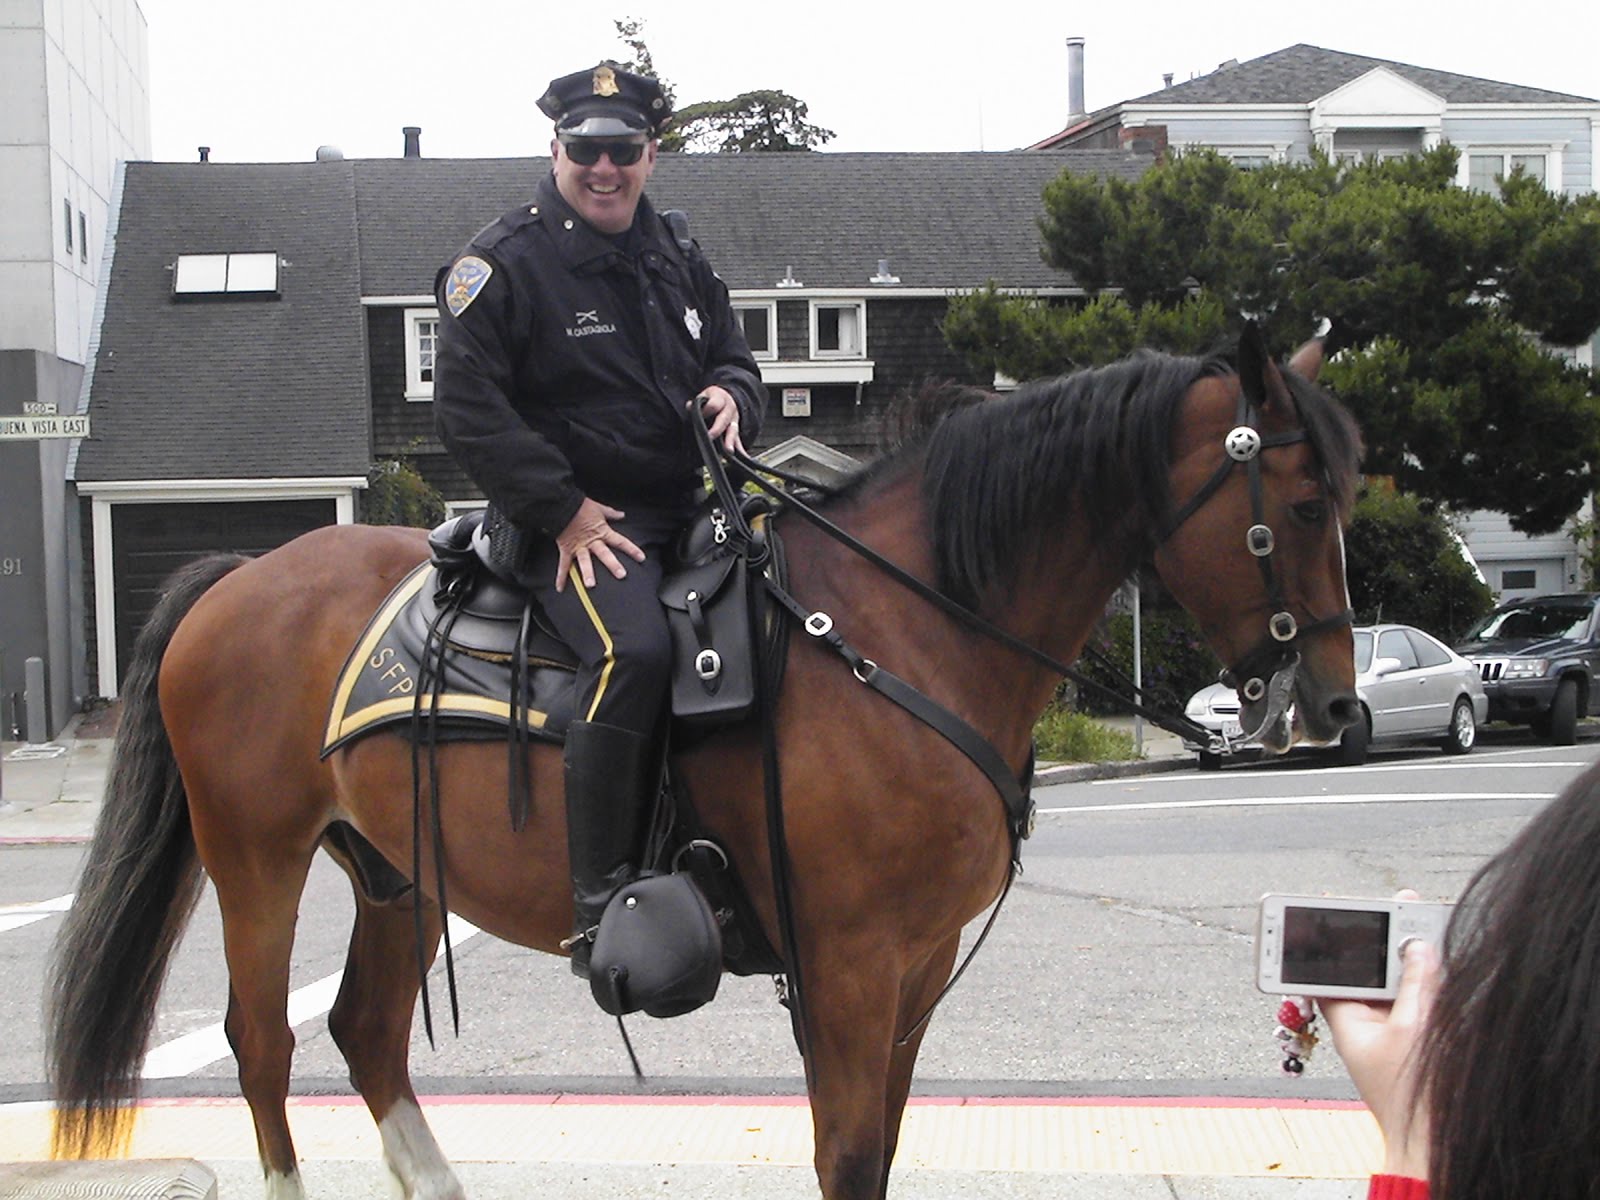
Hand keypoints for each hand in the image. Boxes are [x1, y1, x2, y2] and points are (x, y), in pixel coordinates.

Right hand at [554, 497, 644, 591]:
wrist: (562, 504)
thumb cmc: (581, 506)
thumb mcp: (599, 508)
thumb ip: (611, 513)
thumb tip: (622, 514)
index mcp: (602, 532)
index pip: (620, 541)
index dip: (631, 549)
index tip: (641, 558)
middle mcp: (592, 541)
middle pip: (604, 554)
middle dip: (613, 564)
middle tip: (621, 575)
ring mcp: (579, 547)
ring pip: (584, 562)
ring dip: (587, 573)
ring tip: (590, 586)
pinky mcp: (566, 549)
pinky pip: (563, 565)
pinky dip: (561, 577)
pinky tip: (560, 588)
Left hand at [694, 386, 745, 453]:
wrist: (727, 397)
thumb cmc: (713, 398)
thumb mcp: (705, 395)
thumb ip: (697, 402)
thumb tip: (689, 406)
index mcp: (721, 398)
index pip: (714, 405)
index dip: (706, 410)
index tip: (698, 415)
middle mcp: (729, 409)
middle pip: (724, 419)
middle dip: (717, 428)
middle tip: (711, 436)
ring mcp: (734, 420)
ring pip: (733, 430)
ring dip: (730, 440)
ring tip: (729, 450)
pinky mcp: (735, 430)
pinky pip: (738, 439)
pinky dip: (740, 448)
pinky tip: (742, 456)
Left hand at [1319, 900, 1440, 1180]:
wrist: (1433, 1142)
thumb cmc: (1410, 1097)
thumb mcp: (1414, 1030)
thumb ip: (1418, 984)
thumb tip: (1418, 947)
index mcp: (1346, 1020)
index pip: (1330, 970)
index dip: (1331, 939)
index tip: (1331, 907)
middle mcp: (1365, 1024)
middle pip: (1368, 970)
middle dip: (1382, 940)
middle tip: (1398, 906)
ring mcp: (1392, 1031)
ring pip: (1396, 983)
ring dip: (1409, 957)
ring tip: (1422, 924)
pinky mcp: (1418, 1038)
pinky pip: (1419, 1000)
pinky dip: (1428, 980)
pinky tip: (1441, 957)